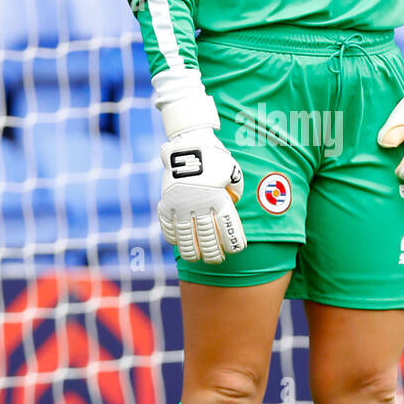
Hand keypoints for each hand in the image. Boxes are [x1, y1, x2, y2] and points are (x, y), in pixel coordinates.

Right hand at [157, 126, 246, 262]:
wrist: (189, 143)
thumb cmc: (215, 157)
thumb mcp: (232, 170)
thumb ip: (236, 188)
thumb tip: (234, 202)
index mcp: (219, 198)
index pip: (227, 229)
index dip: (232, 244)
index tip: (233, 251)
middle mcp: (200, 204)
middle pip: (207, 238)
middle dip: (212, 253)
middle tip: (215, 260)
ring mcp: (181, 204)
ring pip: (186, 236)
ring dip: (190, 251)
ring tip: (194, 258)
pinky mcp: (167, 201)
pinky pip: (167, 224)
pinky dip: (171, 236)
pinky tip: (176, 241)